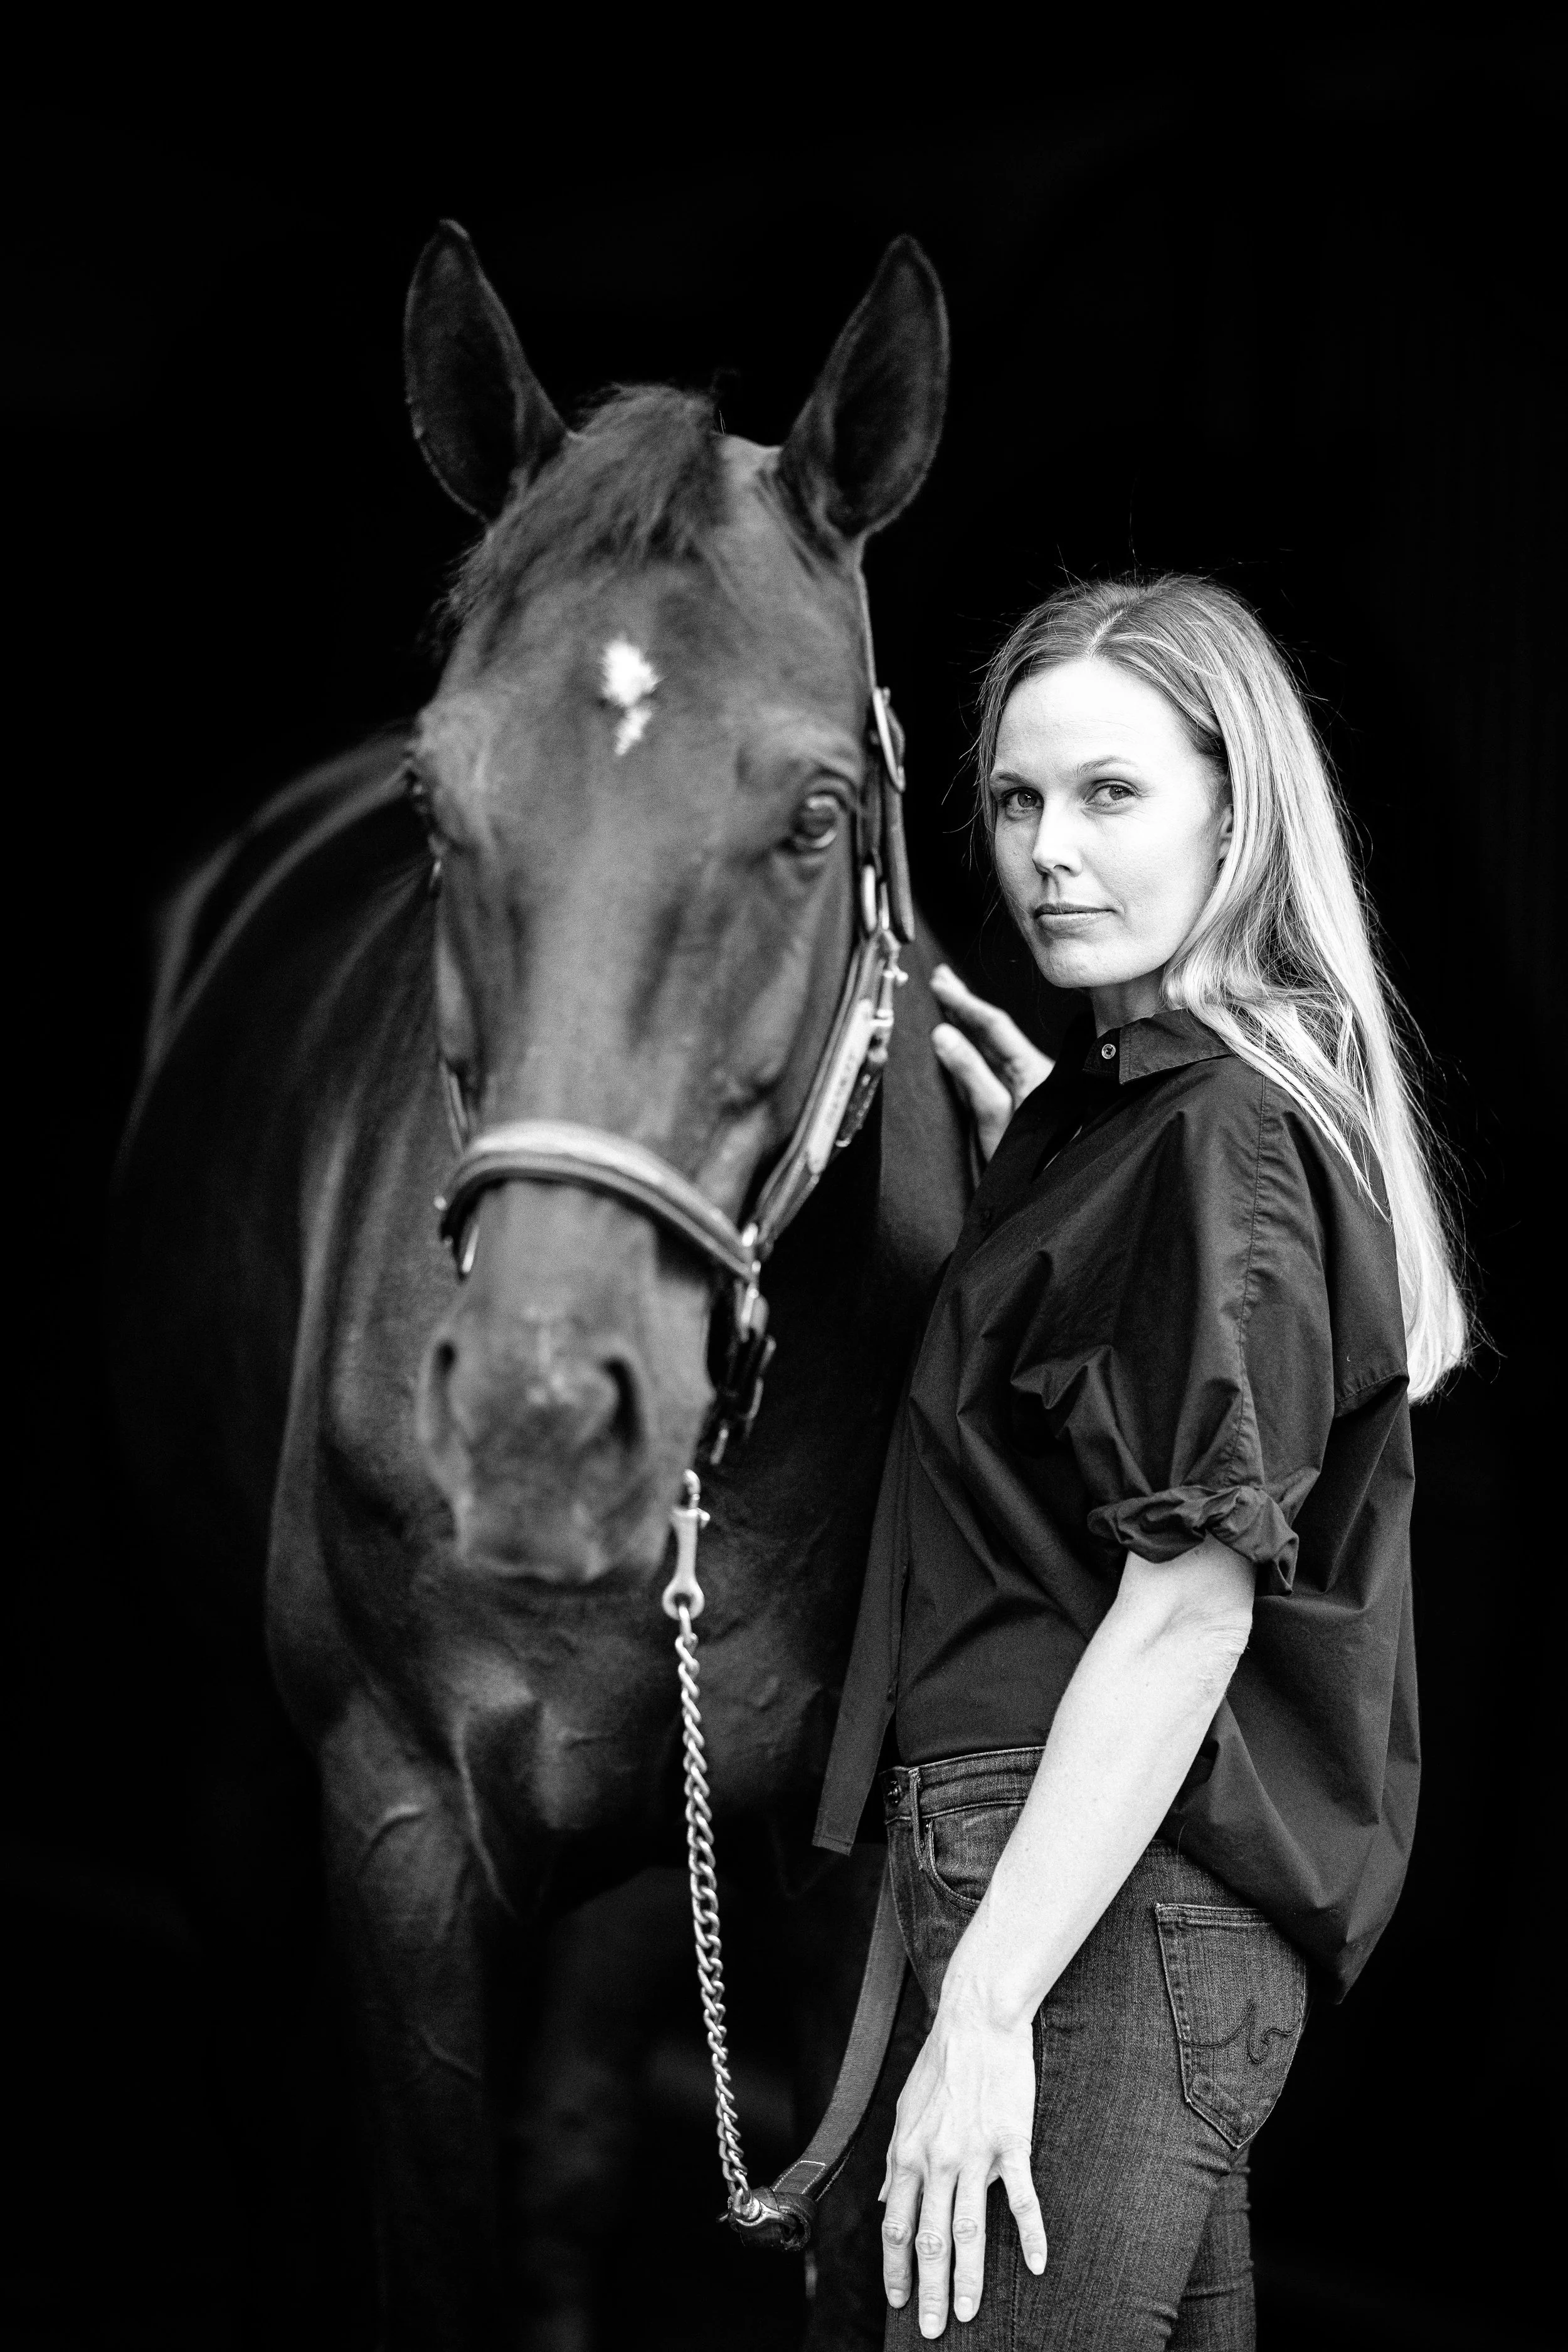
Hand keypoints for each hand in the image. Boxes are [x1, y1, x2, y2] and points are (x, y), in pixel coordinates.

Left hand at [880, 1985, 1047, 2333]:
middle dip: (930, 2290)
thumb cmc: (940, 2064)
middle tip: (933, 2329)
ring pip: (970, 2230)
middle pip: (930, 2239)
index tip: (898, 2300)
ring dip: (968, 2279)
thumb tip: (883, 2198)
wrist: (977, 2020)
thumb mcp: (905, 2111)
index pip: (896, 2226)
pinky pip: (1021, 2200)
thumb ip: (896, 2160)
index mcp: (908, 2153)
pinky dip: (1030, 2236)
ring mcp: (974, 2154)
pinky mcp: (1011, 2144)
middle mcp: (937, 2160)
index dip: (895, 2268)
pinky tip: (1036, 2266)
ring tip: (969, 2314)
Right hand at [930, 965, 1053, 1165]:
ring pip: (991, 1048)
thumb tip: (942, 1034)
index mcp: (1032, 1071)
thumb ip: (971, 1075)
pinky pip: (988, 1068)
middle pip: (994, 1032)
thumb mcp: (996, 1118)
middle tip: (939, 977)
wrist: (1050, 1196)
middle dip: (965, 1004)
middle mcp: (1029, 1074)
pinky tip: (958, 1042)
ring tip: (946, 998)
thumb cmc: (1029, 1161)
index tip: (940, 984)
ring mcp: (1021, 1090)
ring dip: (967, 1023)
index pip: (995, 1027)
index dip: (966, 1004)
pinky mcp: (1012, 1106)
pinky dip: (970, 1049)